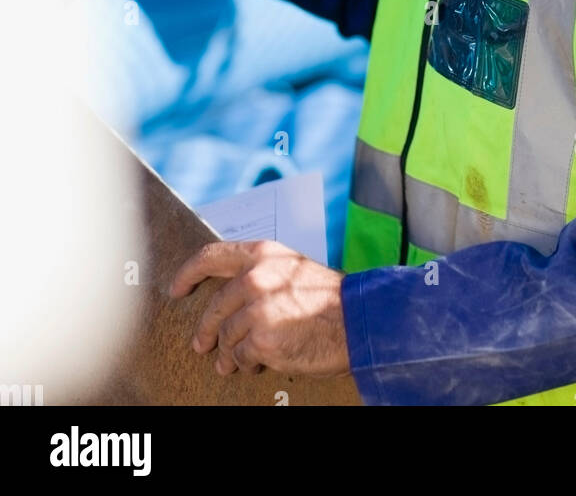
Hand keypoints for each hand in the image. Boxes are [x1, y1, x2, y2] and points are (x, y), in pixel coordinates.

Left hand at [170, 240, 351, 378]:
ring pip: (225, 336)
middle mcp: (255, 278)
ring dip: (228, 353)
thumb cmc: (326, 297)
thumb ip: (258, 272)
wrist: (356, 320)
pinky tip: (257, 363)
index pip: (210, 256)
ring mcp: (257, 310)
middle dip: (205, 331)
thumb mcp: (289, 268)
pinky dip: (246, 363)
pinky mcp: (262, 340)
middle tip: (202, 344)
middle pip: (213, 308)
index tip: (177, 288)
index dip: (188, 273)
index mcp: (261, 254)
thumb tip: (227, 291)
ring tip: (235, 361)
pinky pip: (240, 357)